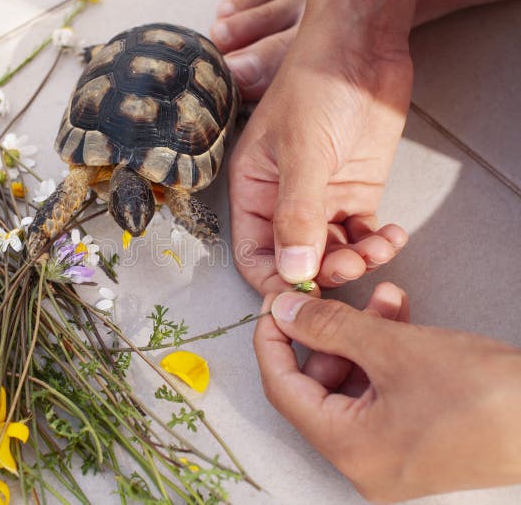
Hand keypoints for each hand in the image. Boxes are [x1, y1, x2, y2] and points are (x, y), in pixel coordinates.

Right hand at [227, 0, 416, 293]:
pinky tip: (392, 234)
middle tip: (350, 266)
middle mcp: (283, 202)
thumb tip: (293, 268)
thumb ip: (297, 212)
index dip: (275, 280)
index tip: (303, 296)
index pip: (254, 253)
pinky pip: (362, 237)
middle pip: (296, 260)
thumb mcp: (302, 150)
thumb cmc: (316, 85)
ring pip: (332, 254)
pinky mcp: (355, 195)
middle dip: (324, 272)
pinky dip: (378, 245)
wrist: (362, 49)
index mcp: (254, 191)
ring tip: (376, 247)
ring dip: (356, 261)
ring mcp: (321, 200)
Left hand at [254, 283, 520, 501]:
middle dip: (328, 335)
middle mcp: (366, 463)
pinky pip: (382, 393)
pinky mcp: (418, 443)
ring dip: (362, 338)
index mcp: (350, 450)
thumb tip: (284, 312)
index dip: (273, 342)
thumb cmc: (489, 397)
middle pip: (319, 388)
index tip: (274, 306)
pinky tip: (401, 317)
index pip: (284, 390)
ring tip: (385, 298)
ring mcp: (392, 457)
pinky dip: (386, 356)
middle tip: (332, 298)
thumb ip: (330, 327)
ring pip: (354, 384)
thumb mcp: (396, 348)